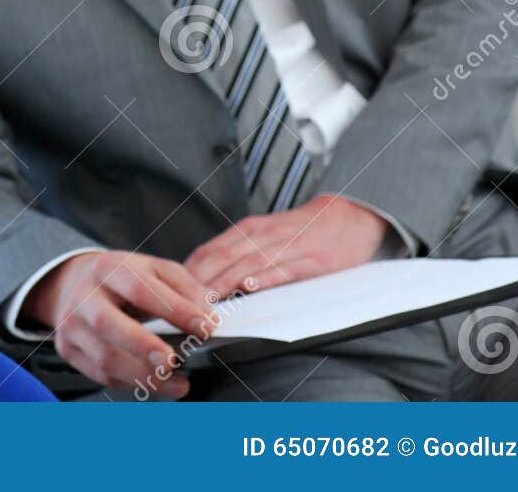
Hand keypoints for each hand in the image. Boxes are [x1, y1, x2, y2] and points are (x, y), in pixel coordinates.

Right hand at [24, 250, 217, 398]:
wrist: (77, 285)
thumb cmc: (124, 280)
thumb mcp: (155, 270)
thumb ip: (184, 287)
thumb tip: (206, 313)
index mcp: (109, 268)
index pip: (139, 288)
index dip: (174, 310)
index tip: (206, 328)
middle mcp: (84, 295)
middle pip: (106, 323)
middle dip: (142, 346)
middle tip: (172, 362)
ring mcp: (71, 324)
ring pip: (104, 357)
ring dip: (144, 377)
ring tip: (178, 384)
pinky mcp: (67, 349)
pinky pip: (100, 374)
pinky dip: (131, 383)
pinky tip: (153, 383)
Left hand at [184, 194, 389, 299]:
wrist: (349, 216)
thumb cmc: (302, 231)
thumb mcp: (265, 235)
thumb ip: (237, 253)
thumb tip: (203, 276)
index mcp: (248, 231)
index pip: (209, 250)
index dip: (187, 271)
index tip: (168, 290)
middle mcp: (262, 236)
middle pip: (222, 258)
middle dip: (198, 281)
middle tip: (178, 303)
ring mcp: (288, 247)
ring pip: (248, 264)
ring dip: (223, 283)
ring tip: (203, 302)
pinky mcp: (313, 260)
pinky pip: (285, 269)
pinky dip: (264, 277)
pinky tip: (249, 287)